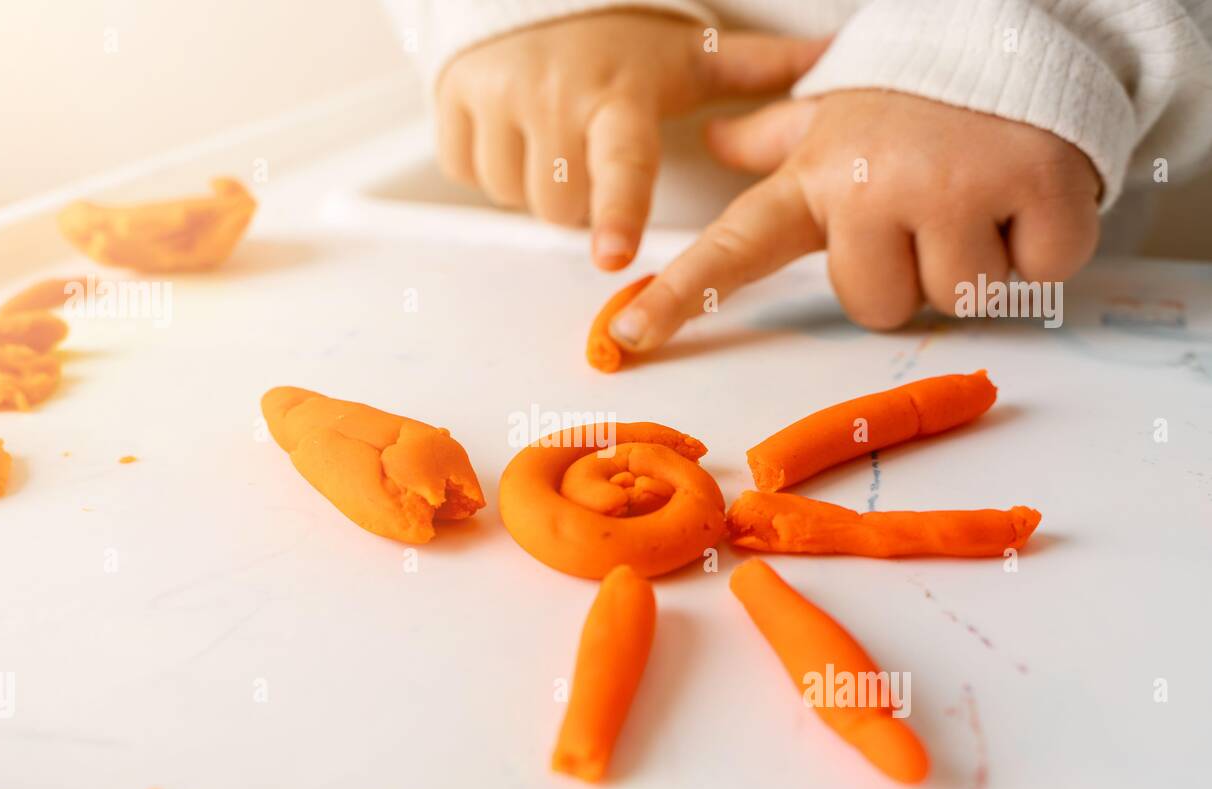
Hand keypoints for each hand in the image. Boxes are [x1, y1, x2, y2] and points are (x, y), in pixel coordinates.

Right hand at [436, 11, 827, 269]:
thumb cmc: (618, 33)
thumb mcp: (689, 52)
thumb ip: (757, 70)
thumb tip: (835, 62)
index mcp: (619, 96)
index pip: (621, 165)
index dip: (617, 213)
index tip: (613, 255)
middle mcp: (554, 96)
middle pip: (559, 208)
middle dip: (575, 204)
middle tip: (587, 163)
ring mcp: (497, 96)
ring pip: (510, 194)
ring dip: (531, 186)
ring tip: (551, 142)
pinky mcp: (454, 98)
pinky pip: (467, 170)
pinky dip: (487, 164)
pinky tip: (512, 132)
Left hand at [607, 89, 1101, 349]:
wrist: (1023, 42)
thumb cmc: (917, 101)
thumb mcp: (838, 118)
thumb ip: (775, 139)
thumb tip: (713, 139)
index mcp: (817, 178)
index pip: (736, 246)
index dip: (681, 295)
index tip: (625, 337)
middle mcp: (871, 184)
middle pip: (878, 307)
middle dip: (912, 272)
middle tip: (934, 208)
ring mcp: (952, 186)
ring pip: (959, 298)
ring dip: (980, 260)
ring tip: (981, 195)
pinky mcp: (1032, 186)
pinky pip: (1036, 274)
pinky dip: (1046, 244)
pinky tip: (1031, 191)